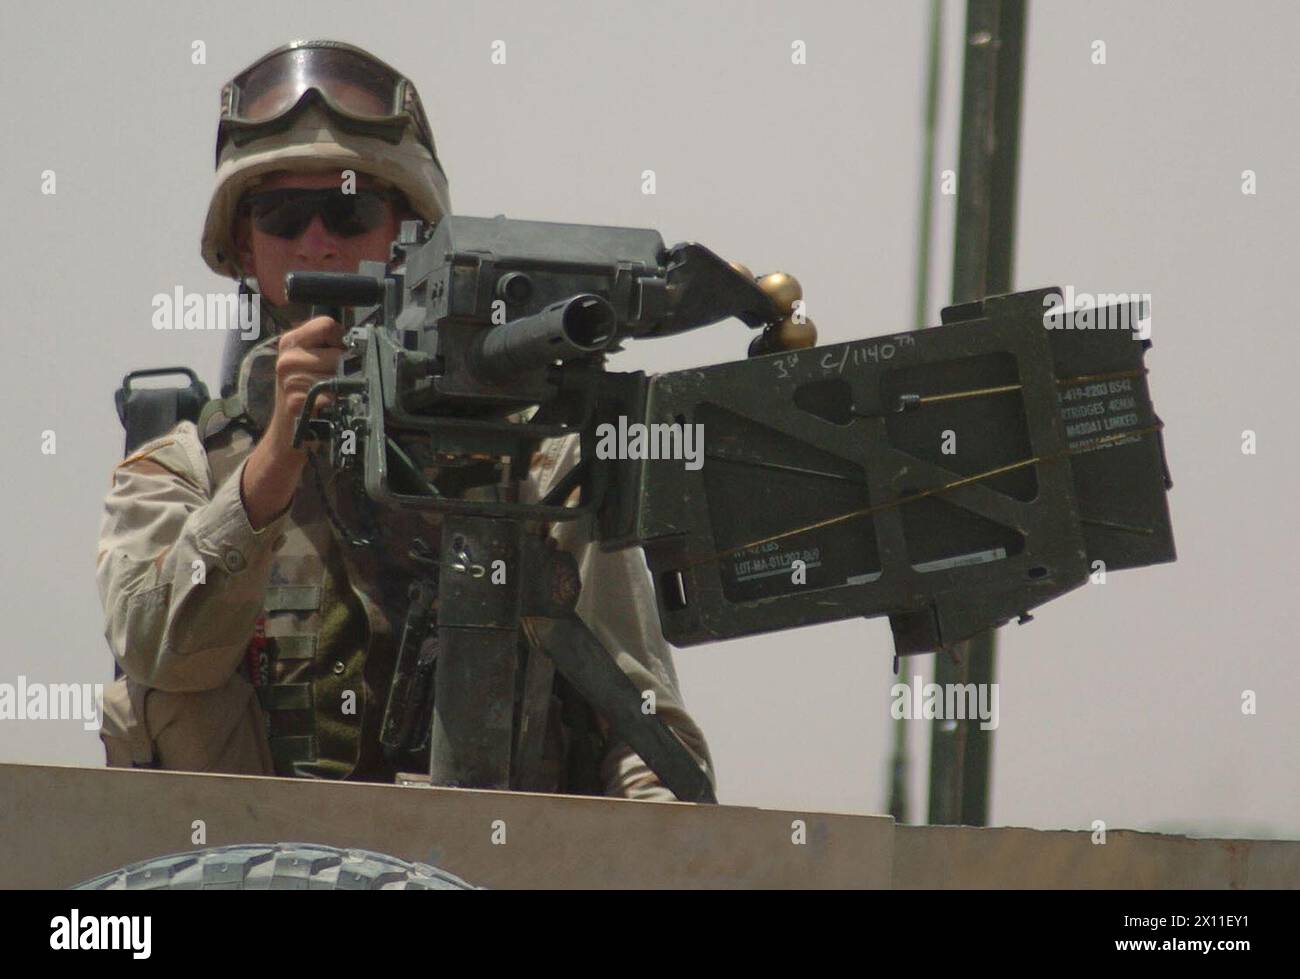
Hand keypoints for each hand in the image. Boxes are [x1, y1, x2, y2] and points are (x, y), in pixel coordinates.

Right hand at [241, 316, 345, 528]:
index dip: (341, 340)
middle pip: (339, 352)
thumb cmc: (306, 395)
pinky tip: (328, 407)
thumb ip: (329, 347)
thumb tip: (363, 339)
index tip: (340, 354)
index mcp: (290, 341)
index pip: (327, 324)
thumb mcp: (309, 364)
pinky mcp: (297, 401)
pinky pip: (333, 396)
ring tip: (332, 395)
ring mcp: (290, 380)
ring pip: (339, 375)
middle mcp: (287, 357)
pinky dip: (337, 403)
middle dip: (347, 368)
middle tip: (338, 381)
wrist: (288, 434)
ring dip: (344, 387)